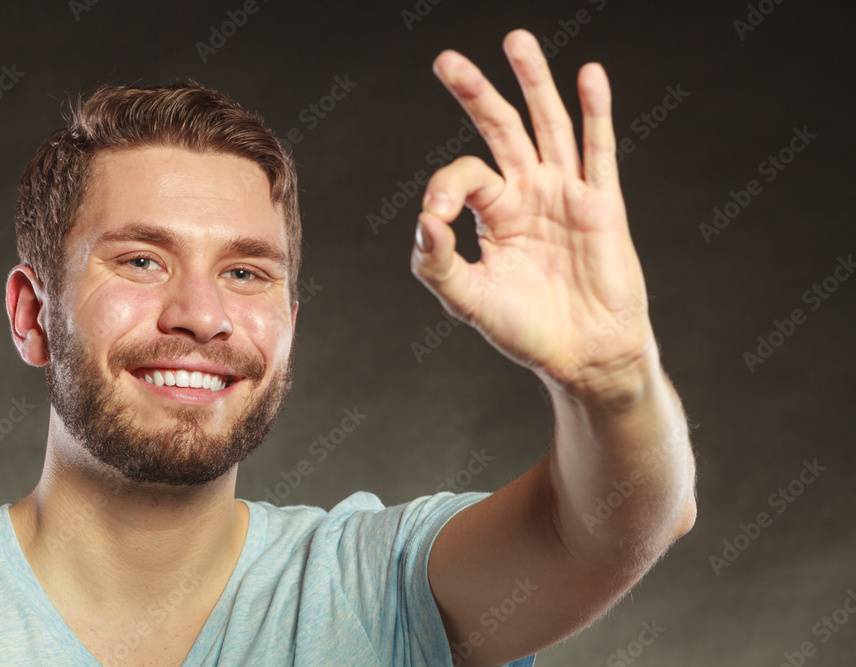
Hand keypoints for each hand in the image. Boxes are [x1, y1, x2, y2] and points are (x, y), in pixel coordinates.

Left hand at [411, 30, 656, 398]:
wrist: (584, 356)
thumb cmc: (527, 330)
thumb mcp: (469, 301)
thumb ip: (438, 265)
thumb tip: (421, 223)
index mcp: (494, 214)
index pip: (465, 176)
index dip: (444, 186)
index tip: (434, 219)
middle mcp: (528, 194)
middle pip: (501, 130)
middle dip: (476, 94)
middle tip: (446, 61)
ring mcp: (567, 194)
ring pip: (549, 126)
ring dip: (533, 83)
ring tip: (516, 41)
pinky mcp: (603, 204)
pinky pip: (599, 151)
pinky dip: (596, 113)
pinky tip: (588, 76)